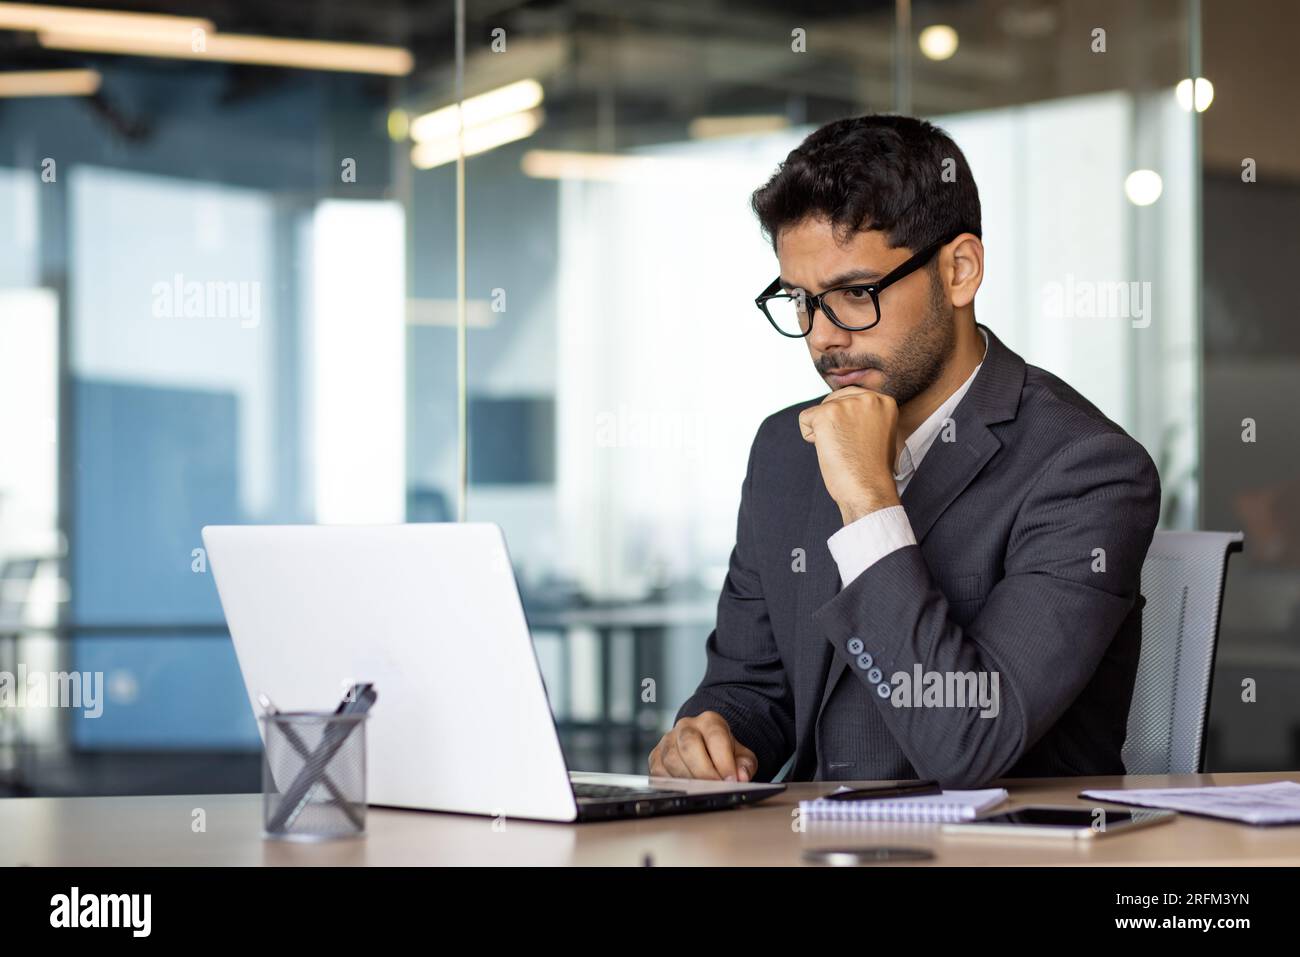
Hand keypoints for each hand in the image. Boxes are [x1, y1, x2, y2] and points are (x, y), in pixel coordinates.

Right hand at [648, 711, 756, 781]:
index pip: (715, 736)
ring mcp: (667, 740)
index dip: (723, 760)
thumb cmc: (722, 753)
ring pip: (671, 759)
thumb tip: (742, 776)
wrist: (704, 748)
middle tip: (715, 788)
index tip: (731, 780)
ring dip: (688, 779)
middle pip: (689, 744)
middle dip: (703, 771)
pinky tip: (686, 790)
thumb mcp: (741, 756)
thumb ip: (745, 765)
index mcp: (709, 721)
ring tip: (703, 791)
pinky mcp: (655, 757)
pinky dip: (673, 784)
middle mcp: (686, 726)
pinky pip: (658, 772)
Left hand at [798, 386, 901, 524]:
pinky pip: (805, 419)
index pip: (852, 397)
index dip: (848, 421)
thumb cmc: (873, 469)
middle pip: (834, 400)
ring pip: (819, 410)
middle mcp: (868, 398)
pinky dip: (810, 437)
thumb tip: (849, 413)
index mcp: (884, 401)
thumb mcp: (881, 433)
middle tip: (848, 447)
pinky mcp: (826, 414)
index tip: (856, 440)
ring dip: (823, 431)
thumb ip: (868, 417)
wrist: (868, 489)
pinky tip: (828, 450)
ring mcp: (846, 404)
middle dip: (834, 424)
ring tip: (841, 449)